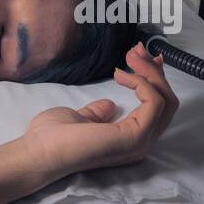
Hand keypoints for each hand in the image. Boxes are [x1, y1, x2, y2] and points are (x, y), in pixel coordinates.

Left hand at [21, 42, 179, 181]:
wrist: (37, 153)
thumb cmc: (50, 139)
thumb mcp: (79, 118)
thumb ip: (97, 113)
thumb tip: (109, 105)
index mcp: (128, 140)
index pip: (156, 109)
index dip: (153, 81)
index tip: (142, 58)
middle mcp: (140, 143)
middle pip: (166, 102)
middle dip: (154, 72)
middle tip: (138, 50)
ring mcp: (140, 142)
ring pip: (165, 100)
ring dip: (150, 73)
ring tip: (131, 55)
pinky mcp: (136, 137)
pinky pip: (154, 102)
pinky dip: (142, 83)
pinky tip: (120, 75)